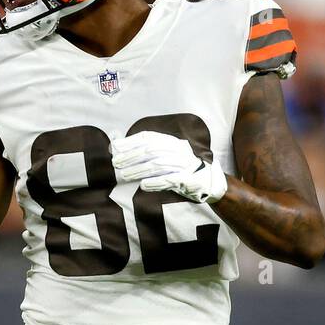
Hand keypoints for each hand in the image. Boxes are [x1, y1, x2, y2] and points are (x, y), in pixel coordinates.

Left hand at [111, 131, 227, 204]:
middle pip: (150, 151)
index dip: (130, 142)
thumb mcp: (167, 157)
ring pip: (157, 165)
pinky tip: (144, 186)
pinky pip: (170, 180)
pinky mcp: (187, 180)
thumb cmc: (182, 170)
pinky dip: (156, 182)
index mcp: (171, 142)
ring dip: (139, 170)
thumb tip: (119, 149)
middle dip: (131, 156)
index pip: (148, 138)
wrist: (209, 182)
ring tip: (125, 176)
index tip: (115, 148)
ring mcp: (183, 165)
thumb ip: (147, 154)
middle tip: (116, 164)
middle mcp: (177, 150)